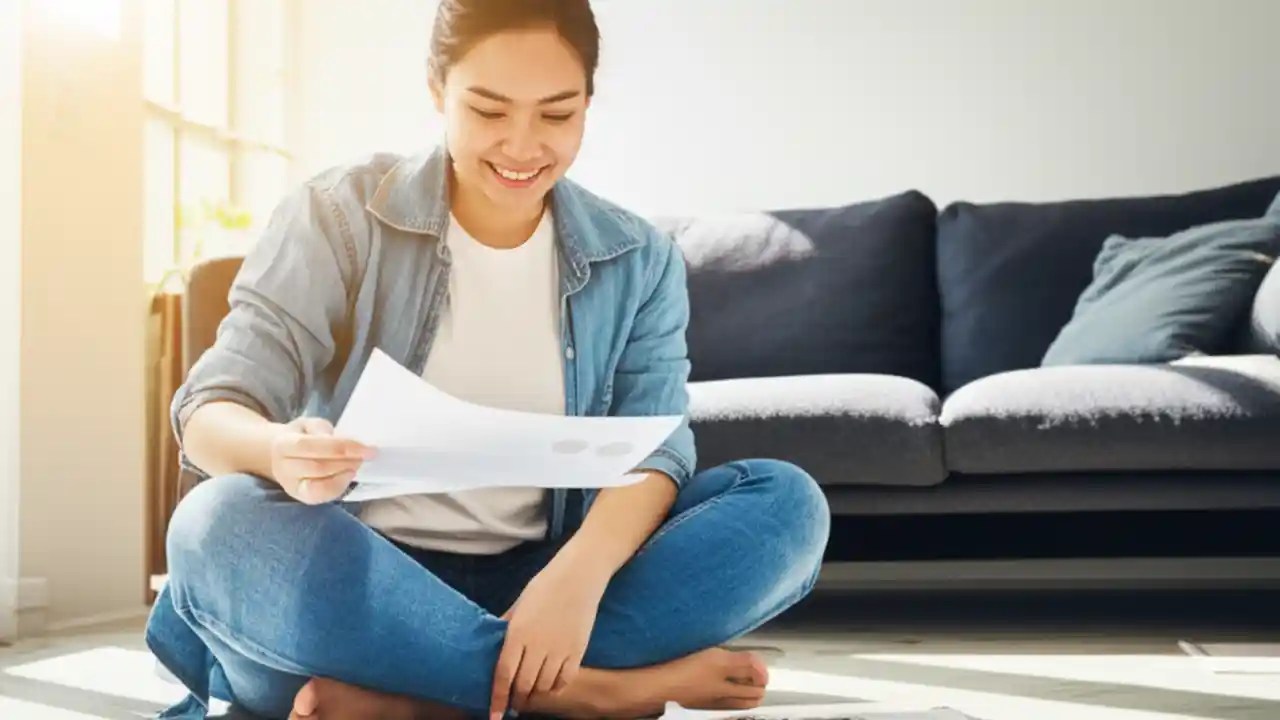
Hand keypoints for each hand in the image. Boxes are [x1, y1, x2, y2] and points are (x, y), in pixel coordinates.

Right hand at [269, 417, 374, 503]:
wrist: (279, 456)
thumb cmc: (300, 437)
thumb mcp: (308, 424)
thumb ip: (321, 430)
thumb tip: (342, 443)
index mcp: (283, 444)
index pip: (311, 446)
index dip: (341, 447)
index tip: (366, 448)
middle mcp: (283, 468)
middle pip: (318, 467)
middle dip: (346, 462)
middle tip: (367, 455)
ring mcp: (290, 486)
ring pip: (319, 486)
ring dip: (344, 475)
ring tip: (358, 464)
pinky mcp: (300, 497)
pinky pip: (320, 497)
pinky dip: (338, 488)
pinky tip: (349, 477)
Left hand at [490, 559, 607, 718]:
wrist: (579, 576)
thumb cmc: (545, 586)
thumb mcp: (519, 604)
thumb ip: (505, 626)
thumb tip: (492, 643)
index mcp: (518, 633)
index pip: (504, 674)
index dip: (498, 698)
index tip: (494, 716)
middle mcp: (537, 645)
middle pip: (523, 684)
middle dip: (516, 699)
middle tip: (513, 704)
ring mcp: (559, 649)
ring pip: (543, 686)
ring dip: (535, 694)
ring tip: (530, 695)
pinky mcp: (577, 650)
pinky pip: (564, 680)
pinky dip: (555, 688)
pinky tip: (549, 687)